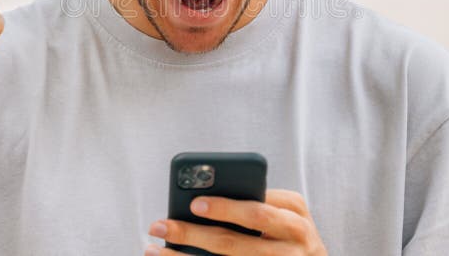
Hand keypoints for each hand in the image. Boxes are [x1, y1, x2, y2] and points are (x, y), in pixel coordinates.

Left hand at [145, 189, 327, 255]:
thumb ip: (261, 201)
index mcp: (295, 217)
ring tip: (154, 250)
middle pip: (235, 244)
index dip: (225, 209)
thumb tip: (205, 199)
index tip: (194, 204)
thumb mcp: (289, 210)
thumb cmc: (292, 230)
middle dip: (194, 234)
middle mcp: (290, 247)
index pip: (256, 213)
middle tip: (162, 225)